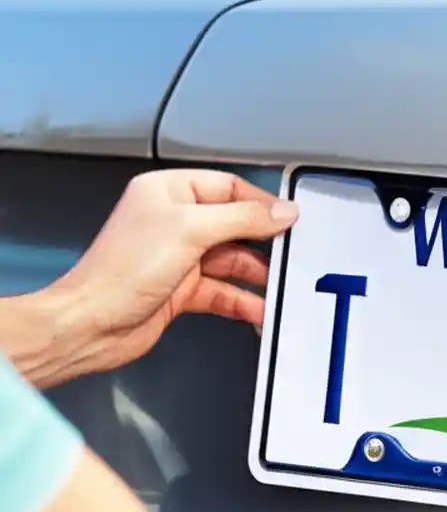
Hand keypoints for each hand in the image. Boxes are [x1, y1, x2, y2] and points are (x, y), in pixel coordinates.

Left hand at [13, 169, 297, 384]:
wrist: (91, 324)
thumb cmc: (121, 271)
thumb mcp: (191, 229)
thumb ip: (243, 218)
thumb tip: (282, 211)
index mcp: (168, 192)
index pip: (228, 187)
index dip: (260, 202)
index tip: (289, 218)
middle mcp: (174, 222)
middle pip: (235, 225)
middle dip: (263, 241)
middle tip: (291, 252)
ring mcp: (179, 257)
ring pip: (232, 261)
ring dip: (257, 276)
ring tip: (280, 285)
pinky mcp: (182, 290)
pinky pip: (223, 291)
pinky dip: (243, 301)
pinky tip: (258, 310)